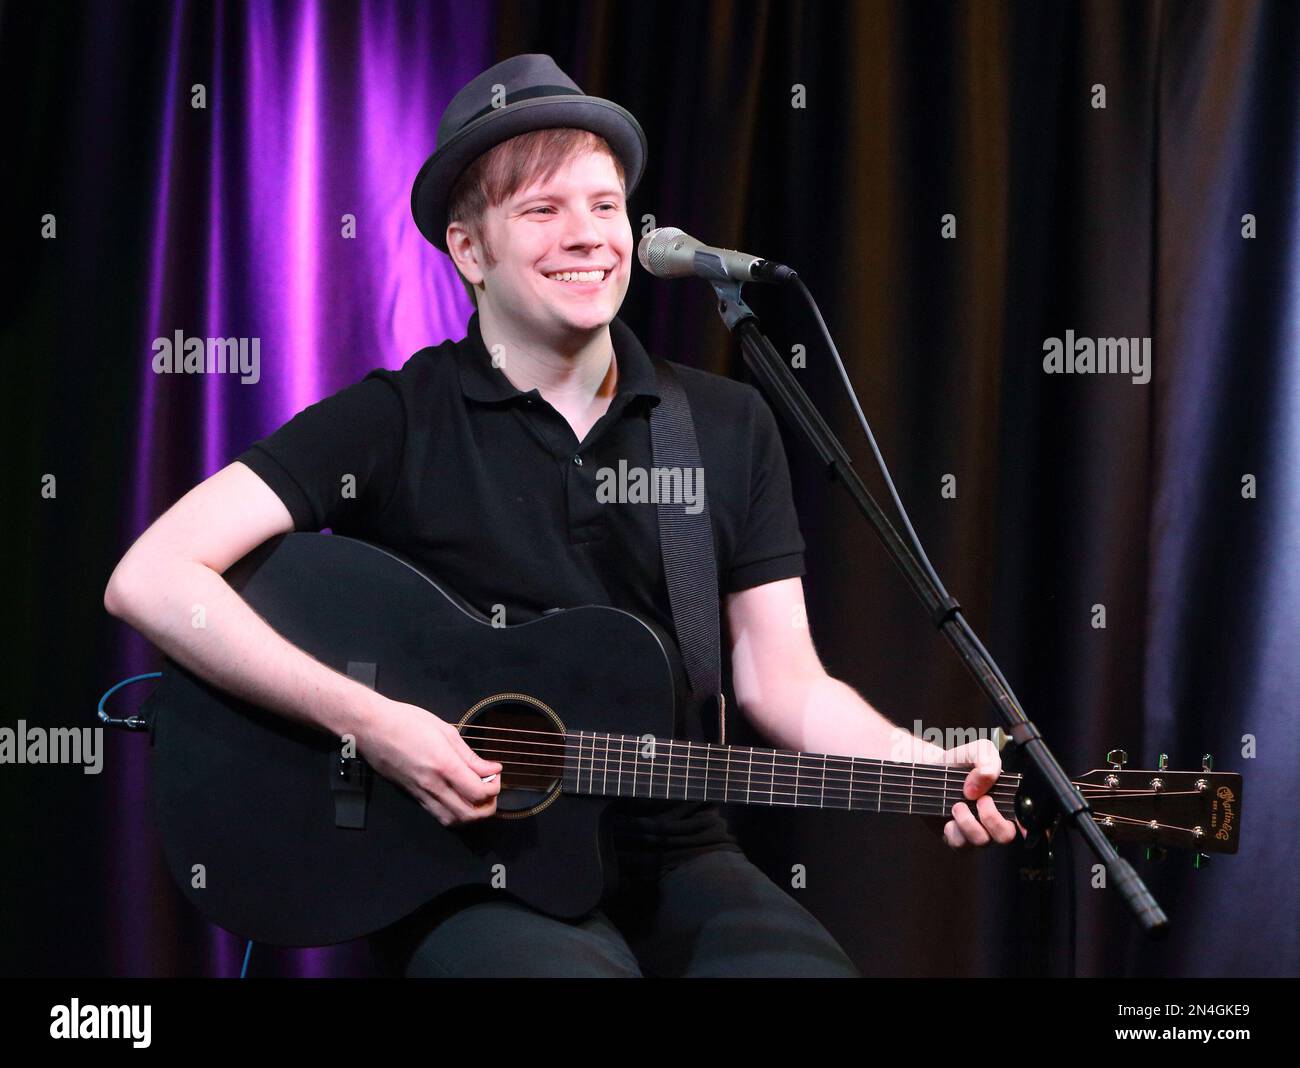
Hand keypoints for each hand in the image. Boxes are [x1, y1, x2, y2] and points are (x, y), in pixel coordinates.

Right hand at [357, 697, 501, 825]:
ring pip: (454, 821)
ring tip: (477, 796)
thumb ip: (470, 755)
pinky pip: (438, 815)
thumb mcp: (445, 731)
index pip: (478, 792)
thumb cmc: (407, 721)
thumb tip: (492, 769)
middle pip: (469, 814)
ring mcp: (421, 794)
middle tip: (491, 788)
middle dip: (488, 806)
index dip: (495, 787)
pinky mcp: (413, 797)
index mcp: (444, 765)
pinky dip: (455, 814)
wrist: (371, 728)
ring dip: (472, 815)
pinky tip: (459, 798)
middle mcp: (433, 785)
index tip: (496, 773)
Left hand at [940, 739, 1026, 848]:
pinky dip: (953, 829)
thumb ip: (987, 758)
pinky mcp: (956, 838)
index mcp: (1005, 800)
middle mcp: (993, 819)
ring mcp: (975, 831)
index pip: (1025, 821)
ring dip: (968, 821)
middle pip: (1006, 836)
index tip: (1018, 820)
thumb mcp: (976, 750)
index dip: (1027, 825)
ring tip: (957, 804)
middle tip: (981, 801)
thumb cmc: (957, 762)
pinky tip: (948, 816)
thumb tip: (985, 778)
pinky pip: (959, 844)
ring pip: (981, 841)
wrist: (929, 768)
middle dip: (993, 819)